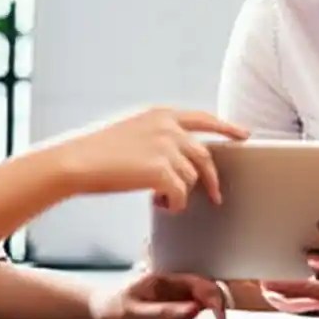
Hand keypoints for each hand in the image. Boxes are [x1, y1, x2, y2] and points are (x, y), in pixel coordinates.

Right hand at [42, 107, 247, 211]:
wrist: (74, 162)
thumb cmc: (96, 152)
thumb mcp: (131, 131)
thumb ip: (158, 136)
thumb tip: (180, 156)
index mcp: (161, 114)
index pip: (204, 118)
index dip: (227, 127)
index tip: (244, 135)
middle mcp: (169, 126)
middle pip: (205, 155)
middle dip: (211, 178)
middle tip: (216, 196)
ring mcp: (167, 147)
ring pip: (192, 178)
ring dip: (181, 193)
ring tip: (161, 199)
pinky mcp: (162, 170)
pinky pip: (182, 194)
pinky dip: (175, 204)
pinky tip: (160, 205)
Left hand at [89, 271, 227, 318]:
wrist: (98, 309)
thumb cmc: (114, 308)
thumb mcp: (137, 313)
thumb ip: (166, 311)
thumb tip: (196, 310)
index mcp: (165, 278)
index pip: (200, 282)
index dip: (214, 297)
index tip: (219, 317)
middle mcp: (173, 281)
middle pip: (206, 284)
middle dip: (219, 300)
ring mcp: (174, 289)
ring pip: (204, 291)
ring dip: (215, 304)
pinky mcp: (174, 299)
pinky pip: (197, 300)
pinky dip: (207, 308)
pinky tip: (210, 317)